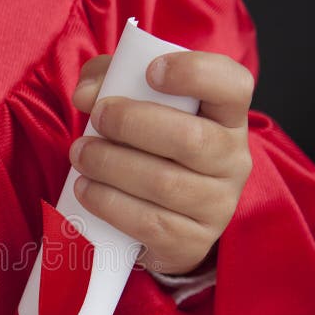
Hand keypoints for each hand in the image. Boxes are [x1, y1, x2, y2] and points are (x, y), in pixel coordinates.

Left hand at [70, 52, 253, 273]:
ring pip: (164, 184)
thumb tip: (86, 94)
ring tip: (81, 155)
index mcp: (228, 117)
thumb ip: (111, 81)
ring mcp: (217, 205)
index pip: (234, 86)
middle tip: (96, 118)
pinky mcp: (192, 242)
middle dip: (132, 124)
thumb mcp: (138, 106)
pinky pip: (149, 223)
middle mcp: (233, 160)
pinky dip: (109, 204)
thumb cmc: (151, 150)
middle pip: (191, 139)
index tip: (150, 72)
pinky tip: (86, 190)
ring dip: (111, 166)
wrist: (164, 220)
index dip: (195, 74)